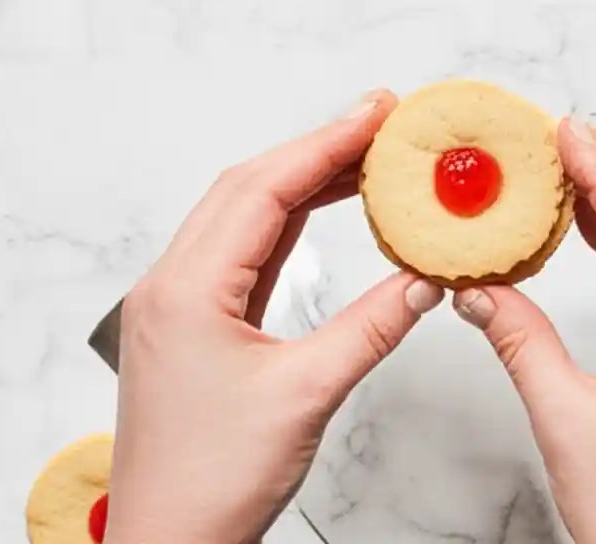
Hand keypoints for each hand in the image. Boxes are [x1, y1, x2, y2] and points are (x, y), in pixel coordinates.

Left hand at [105, 90, 444, 543]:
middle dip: (314, 149)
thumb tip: (425, 280)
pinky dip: (283, 226)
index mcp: (187, 290)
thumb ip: (371, 327)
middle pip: (247, 189)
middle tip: (379, 123)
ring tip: (362, 158)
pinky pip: (239, 255)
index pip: (264, 190)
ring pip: (240, 218)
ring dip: (299, 183)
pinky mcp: (189, 327)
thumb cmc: (215, 482)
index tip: (378, 114)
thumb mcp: (308, 395)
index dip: (326, 143)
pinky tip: (319, 213)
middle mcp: (170, 285)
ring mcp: (175, 305)